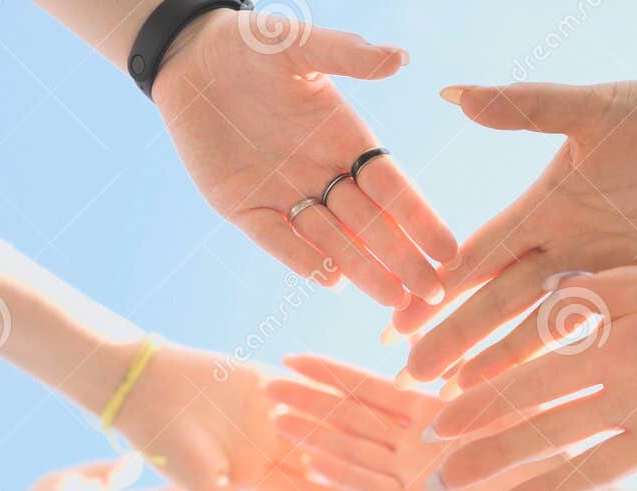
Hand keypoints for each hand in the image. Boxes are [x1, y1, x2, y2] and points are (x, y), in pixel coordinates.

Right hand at [112, 342, 363, 490]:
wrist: (144, 389)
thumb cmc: (165, 444)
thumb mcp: (203, 483)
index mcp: (255, 475)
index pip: (303, 489)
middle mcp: (269, 446)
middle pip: (319, 456)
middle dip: (352, 461)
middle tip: (389, 467)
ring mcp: (272, 412)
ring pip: (319, 420)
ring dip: (351, 423)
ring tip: (386, 426)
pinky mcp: (270, 380)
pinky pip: (308, 384)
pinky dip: (333, 385)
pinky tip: (362, 386)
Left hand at [153, 9, 456, 306]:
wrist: (190, 60)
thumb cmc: (251, 45)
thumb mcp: (300, 45)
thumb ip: (347, 55)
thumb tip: (400, 58)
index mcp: (346, 140)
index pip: (393, 189)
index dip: (420, 219)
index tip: (447, 250)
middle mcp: (324, 174)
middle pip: (371, 224)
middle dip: (401, 258)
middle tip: (430, 295)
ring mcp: (286, 195)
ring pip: (332, 240)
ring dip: (363, 269)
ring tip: (392, 299)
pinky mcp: (245, 208)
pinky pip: (278, 239)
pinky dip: (302, 260)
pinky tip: (331, 282)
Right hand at [263, 353, 573, 490]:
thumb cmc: (546, 447)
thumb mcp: (511, 396)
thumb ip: (473, 367)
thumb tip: (444, 328)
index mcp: (431, 413)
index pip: (368, 387)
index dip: (329, 373)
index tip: (290, 357)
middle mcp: (414, 443)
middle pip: (350, 417)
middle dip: (308, 402)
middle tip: (263, 388)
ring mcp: (413, 474)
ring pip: (354, 450)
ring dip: (316, 436)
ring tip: (275, 421)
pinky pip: (375, 484)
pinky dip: (344, 473)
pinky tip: (311, 460)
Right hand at [391, 80, 636, 379]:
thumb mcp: (594, 110)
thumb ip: (528, 107)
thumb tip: (455, 93)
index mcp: (543, 208)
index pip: (475, 257)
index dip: (437, 291)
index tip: (396, 323)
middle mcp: (560, 250)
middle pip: (495, 303)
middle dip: (454, 340)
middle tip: (411, 378)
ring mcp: (597, 277)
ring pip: (536, 329)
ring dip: (498, 364)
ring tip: (458, 398)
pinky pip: (595, 338)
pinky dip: (566, 367)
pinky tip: (539, 398)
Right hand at [424, 257, 636, 490]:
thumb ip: (631, 290)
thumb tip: (556, 290)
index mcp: (624, 343)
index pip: (540, 372)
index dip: (488, 394)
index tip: (437, 412)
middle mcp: (634, 392)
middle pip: (550, 426)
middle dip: (493, 449)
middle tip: (438, 471)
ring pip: (592, 468)